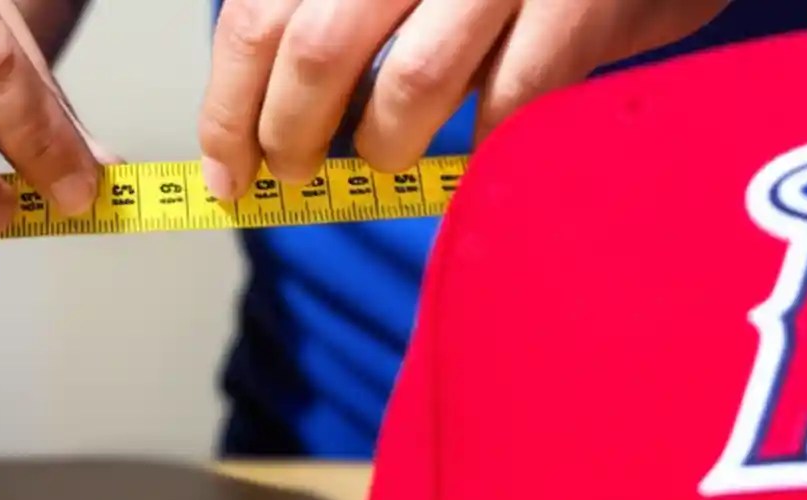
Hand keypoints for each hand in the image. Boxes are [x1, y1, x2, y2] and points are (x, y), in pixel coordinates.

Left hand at [198, 0, 727, 198]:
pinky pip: (508, 104)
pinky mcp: (578, 4)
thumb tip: (258, 128)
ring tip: (385, 158)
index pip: (255, 16)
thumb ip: (336, 25)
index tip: (227, 175)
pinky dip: (479, 151)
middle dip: (290, 137)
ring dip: (384, 147)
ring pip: (410, 84)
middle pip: (315, 50)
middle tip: (294, 173)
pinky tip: (473, 156)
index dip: (228, 108)